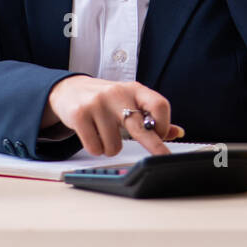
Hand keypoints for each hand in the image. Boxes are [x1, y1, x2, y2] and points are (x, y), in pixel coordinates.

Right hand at [43, 76, 183, 156]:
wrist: (70, 89)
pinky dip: (96, 148)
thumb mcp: (130, 101)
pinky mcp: (80, 115)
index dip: (163, 124)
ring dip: (111, 148)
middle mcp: (117, 93)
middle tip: (162, 158)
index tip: (160, 136)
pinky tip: (92, 135)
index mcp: (134, 89)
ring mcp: (97, 103)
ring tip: (104, 133)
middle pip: (140, 126)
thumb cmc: (106, 99)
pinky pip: (96, 147)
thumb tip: (177, 133)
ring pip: (114, 145)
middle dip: (153, 145)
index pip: (159, 105)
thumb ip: (152, 116)